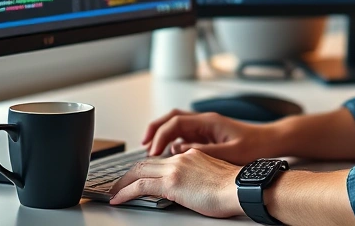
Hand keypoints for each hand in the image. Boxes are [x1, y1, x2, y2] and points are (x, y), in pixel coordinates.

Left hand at [109, 148, 243, 217]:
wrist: (241, 187)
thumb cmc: (234, 188)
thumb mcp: (213, 177)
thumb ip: (198, 177)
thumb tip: (190, 188)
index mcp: (191, 155)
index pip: (161, 161)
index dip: (146, 169)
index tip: (138, 177)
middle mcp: (180, 158)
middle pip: (145, 164)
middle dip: (128, 175)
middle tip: (118, 185)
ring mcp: (175, 169)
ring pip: (138, 172)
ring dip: (122, 183)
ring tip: (113, 193)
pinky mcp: (171, 182)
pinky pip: (140, 186)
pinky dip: (125, 192)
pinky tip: (118, 199)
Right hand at [142, 109, 280, 164]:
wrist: (271, 141)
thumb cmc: (255, 145)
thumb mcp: (230, 153)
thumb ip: (205, 152)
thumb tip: (181, 151)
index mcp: (209, 121)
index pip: (176, 122)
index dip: (161, 136)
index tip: (152, 151)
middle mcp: (205, 121)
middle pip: (172, 119)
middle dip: (155, 130)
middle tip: (144, 146)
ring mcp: (206, 127)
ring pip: (176, 125)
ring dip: (162, 134)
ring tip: (151, 150)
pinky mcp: (208, 135)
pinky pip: (184, 134)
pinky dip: (172, 141)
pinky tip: (169, 153)